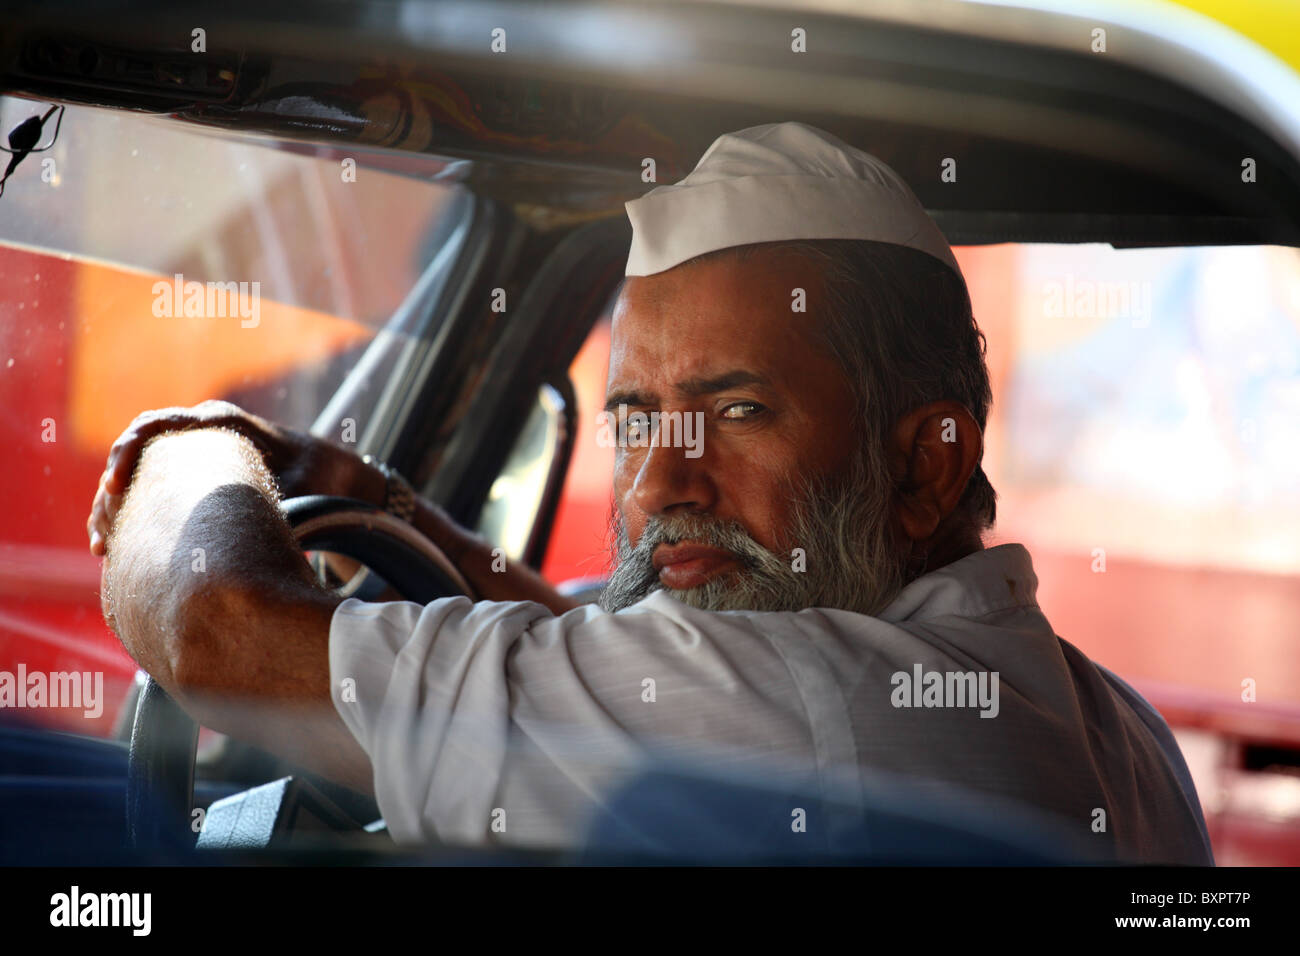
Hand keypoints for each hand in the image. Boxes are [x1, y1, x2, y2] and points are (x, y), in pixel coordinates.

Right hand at [86, 400, 355, 556]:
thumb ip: (272, 496)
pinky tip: (114, 546)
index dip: (128, 451)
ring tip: (103, 545)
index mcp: (220, 421)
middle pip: (136, 450)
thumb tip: (249, 526)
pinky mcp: (191, 473)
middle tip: (103, 529)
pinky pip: (149, 488)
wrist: (327, 471)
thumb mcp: (299, 484)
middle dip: (112, 488)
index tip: (115, 484)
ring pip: (138, 473)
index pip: (157, 425)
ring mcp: (194, 451)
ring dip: (114, 505)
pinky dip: (131, 513)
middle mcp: (201, 430)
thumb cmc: (315, 473)